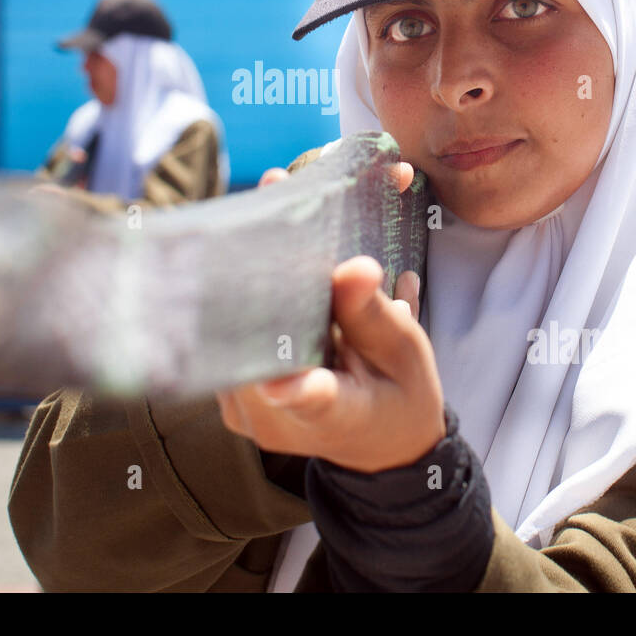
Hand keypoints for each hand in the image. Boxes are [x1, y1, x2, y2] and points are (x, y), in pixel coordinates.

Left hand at [215, 161, 442, 473]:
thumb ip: (372, 314)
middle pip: (258, 342)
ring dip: (249, 271)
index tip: (284, 372)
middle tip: (274, 195)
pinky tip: (259, 236)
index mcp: (336, 417)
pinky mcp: (231, 393)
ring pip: (234, 334)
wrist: (379, 440)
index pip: (311, 402)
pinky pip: (230, 335)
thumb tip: (355, 267)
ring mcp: (246, 410)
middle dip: (264, 269)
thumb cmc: (399, 392)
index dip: (296, 383)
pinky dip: (245, 291)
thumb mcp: (405, 352)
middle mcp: (279, 420)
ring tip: (268, 201)